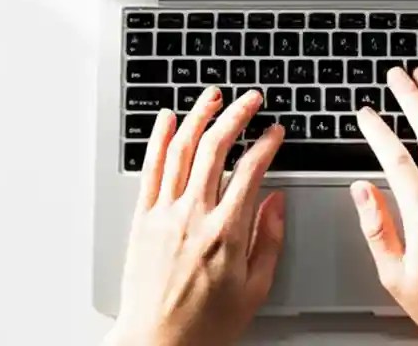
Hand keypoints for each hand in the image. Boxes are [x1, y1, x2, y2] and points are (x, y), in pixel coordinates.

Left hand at [105, 87, 285, 345]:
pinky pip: (150, 169)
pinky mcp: (142, 219)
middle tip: (250, 100)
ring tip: (212, 96)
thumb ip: (269, 240)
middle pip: (215, 148)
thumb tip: (276, 201)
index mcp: (226, 233)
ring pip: (181, 149)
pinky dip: (158, 139)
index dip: (267, 144)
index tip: (276, 132)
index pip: (251, 170)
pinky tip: (167, 119)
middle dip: (236, 115)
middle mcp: (193, 217)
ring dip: (199, 115)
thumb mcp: (255, 288)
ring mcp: (164, 215)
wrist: (157, 343)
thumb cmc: (206, 325)